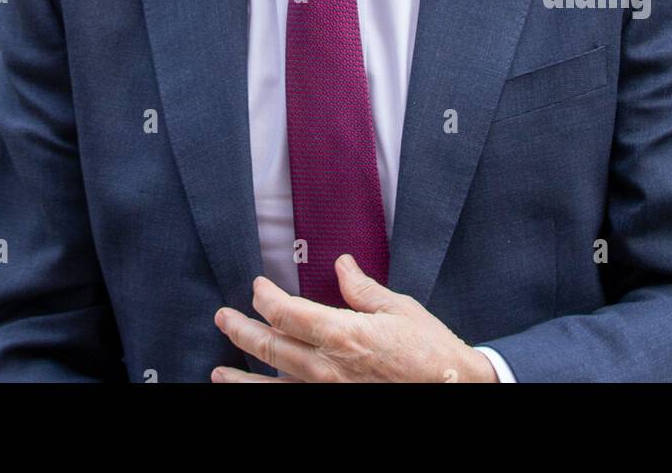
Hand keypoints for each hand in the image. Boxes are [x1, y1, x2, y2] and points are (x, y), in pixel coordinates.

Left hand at [210, 254, 497, 382]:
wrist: (453, 389)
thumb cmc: (429, 350)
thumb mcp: (398, 308)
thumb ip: (362, 289)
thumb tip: (342, 265)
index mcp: (343, 334)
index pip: (288, 314)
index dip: (266, 298)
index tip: (258, 286)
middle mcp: (328, 367)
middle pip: (272, 348)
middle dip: (242, 331)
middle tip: (223, 318)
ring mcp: (329, 392)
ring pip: (274, 385)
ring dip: (243, 377)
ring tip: (218, 371)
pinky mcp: (336, 406)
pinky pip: (293, 403)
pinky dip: (268, 398)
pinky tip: (255, 394)